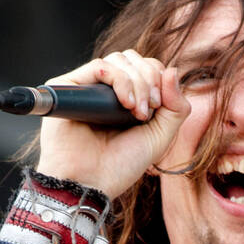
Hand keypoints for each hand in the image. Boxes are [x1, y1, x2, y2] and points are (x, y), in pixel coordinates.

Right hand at [36, 50, 190, 199]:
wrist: (90, 183)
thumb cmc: (120, 166)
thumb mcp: (159, 138)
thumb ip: (175, 107)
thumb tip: (173, 70)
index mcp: (127, 98)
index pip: (147, 67)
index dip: (159, 78)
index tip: (159, 106)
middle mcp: (106, 89)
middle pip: (135, 59)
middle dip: (149, 80)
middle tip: (149, 109)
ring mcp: (87, 86)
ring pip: (119, 60)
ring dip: (137, 82)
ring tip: (136, 113)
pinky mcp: (68, 86)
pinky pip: (99, 66)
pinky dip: (119, 80)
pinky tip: (125, 104)